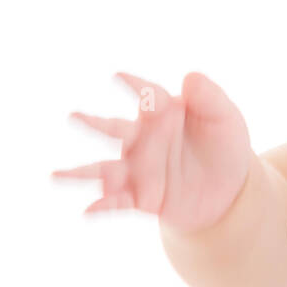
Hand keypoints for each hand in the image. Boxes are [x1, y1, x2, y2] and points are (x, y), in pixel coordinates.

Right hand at [53, 71, 254, 232]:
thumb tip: (190, 76)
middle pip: (115, 129)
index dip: (135, 85)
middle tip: (74, 116)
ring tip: (56, 175)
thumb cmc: (224, 145)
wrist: (231, 189)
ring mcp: (139, 168)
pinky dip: (103, 206)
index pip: (147, 95)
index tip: (119, 75)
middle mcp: (144, 139)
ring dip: (81, 172)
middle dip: (95, 124)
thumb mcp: (225, 118)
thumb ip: (209, 97)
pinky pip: (119, 202)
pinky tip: (87, 211)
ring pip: (106, 170)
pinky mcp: (143, 197)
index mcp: (163, 113)